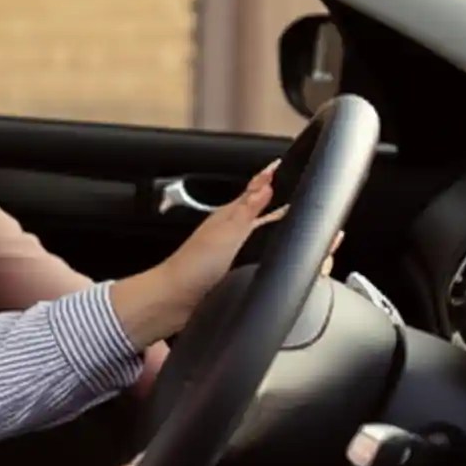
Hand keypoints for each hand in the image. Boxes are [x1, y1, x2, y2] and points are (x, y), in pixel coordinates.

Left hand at [111, 160, 342, 348]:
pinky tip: (269, 254)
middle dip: (273, 201)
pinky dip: (261, 249)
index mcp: (227, 217)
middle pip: (255, 211)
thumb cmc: (193, 266)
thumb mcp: (226, 233)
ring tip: (288, 216)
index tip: (281, 165)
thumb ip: (247, 210)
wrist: (173, 300)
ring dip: (269, 224)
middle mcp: (228, 231)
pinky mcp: (227, 271)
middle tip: (292, 189)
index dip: (267, 179)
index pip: (252, 191)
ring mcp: (227, 251)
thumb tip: (266, 184)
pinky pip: (250, 253)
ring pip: (254, 231)